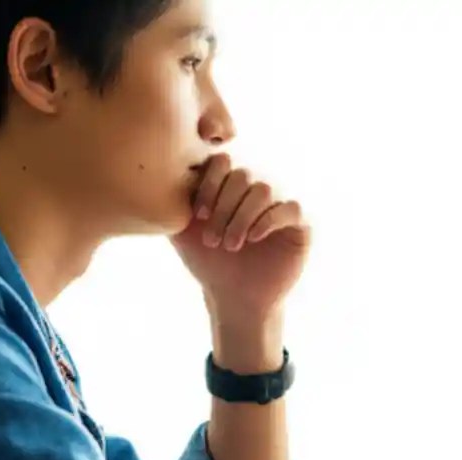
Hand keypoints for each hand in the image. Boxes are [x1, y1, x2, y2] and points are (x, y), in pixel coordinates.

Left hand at [172, 154, 310, 324]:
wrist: (235, 297)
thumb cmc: (210, 263)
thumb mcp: (184, 230)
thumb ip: (174, 201)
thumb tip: (160, 173)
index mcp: (231, 183)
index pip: (222, 160)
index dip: (209, 184)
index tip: (198, 215)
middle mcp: (258, 187)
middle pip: (243, 174)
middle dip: (223, 207)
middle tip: (212, 240)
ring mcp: (281, 203)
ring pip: (264, 189)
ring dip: (241, 218)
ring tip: (230, 245)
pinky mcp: (301, 222)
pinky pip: (290, 207)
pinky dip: (267, 221)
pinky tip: (253, 239)